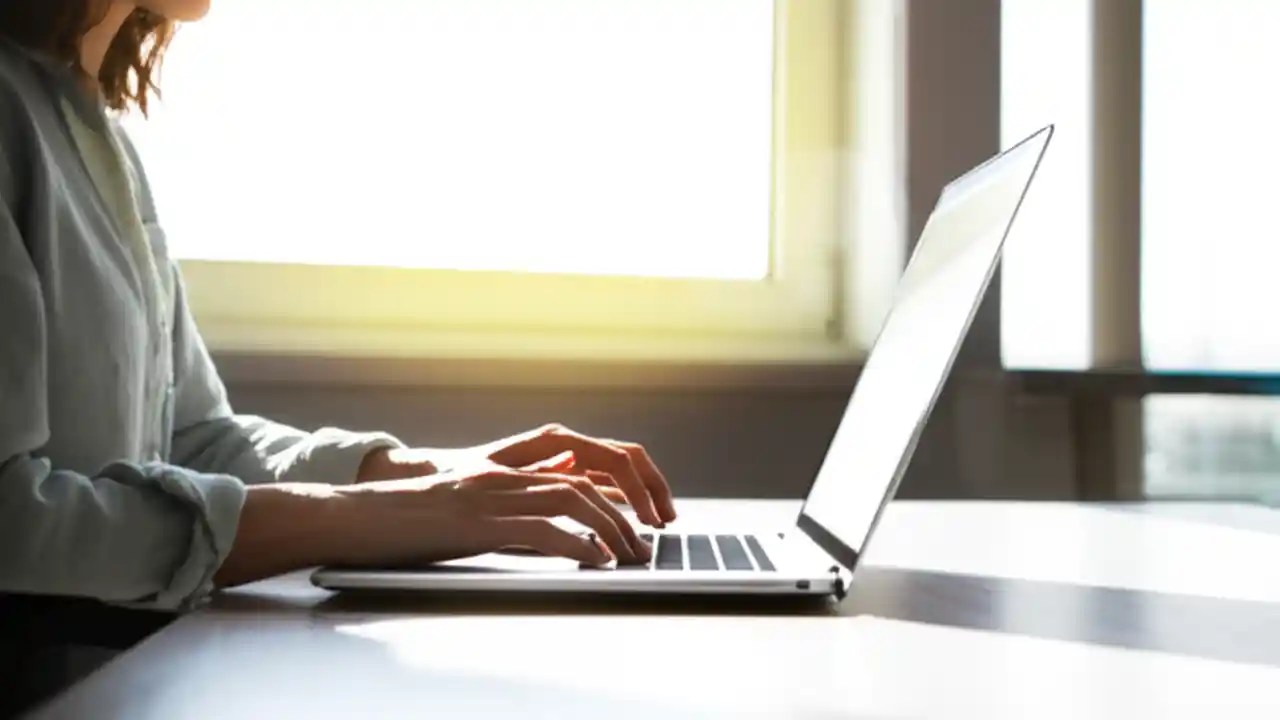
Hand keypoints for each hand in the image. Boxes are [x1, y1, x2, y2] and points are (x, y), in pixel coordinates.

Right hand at [359, 424, 676, 527]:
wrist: (359, 515)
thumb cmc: (416, 512)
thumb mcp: (478, 492)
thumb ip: (524, 487)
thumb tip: (572, 487)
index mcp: (511, 460)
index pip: (590, 453)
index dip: (633, 476)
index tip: (656, 508)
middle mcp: (508, 469)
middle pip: (593, 470)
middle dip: (635, 502)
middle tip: (654, 536)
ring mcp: (492, 492)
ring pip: (573, 496)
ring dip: (613, 526)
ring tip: (632, 553)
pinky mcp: (476, 522)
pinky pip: (541, 528)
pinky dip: (576, 545)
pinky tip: (594, 562)